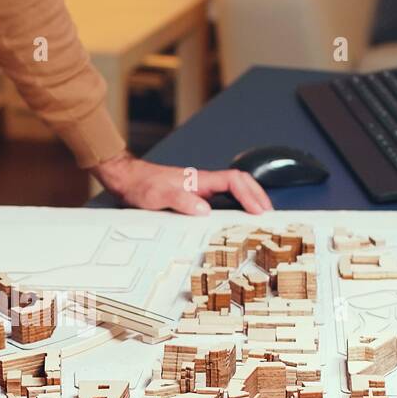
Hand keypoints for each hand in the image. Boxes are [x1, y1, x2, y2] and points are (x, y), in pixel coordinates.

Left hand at [90, 151, 272, 215]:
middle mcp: (203, 183)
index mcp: (200, 179)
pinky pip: (221, 199)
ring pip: (233, 190)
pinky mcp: (194, 197)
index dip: (250, 194)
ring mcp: (200, 189)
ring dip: (248, 200)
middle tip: (269, 215)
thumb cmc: (142, 186)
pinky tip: (235, 218)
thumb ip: (181, 200)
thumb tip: (204, 210)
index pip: (234, 181)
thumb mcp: (158, 195)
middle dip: (257, 196)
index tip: (259, 210)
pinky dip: (234, 206)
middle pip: (240, 183)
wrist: (128, 180)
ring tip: (259, 216)